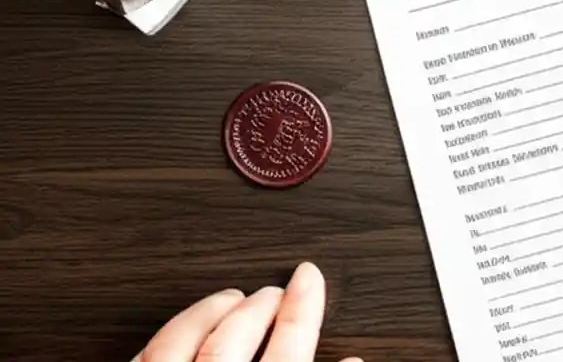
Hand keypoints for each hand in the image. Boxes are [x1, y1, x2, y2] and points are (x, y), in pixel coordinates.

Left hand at [135, 262, 358, 361]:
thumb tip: (353, 361)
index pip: (288, 349)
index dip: (303, 307)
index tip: (309, 277)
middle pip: (232, 338)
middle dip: (257, 307)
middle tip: (274, 291)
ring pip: (178, 343)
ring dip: (207, 314)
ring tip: (229, 299)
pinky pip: (141, 358)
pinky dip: (163, 338)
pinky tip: (175, 333)